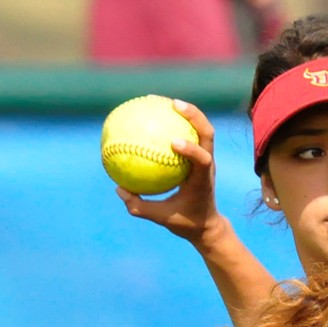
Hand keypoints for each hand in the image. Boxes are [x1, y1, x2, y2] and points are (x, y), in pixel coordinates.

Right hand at [116, 100, 224, 249]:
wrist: (207, 225)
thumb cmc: (186, 222)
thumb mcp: (162, 219)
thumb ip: (140, 207)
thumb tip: (119, 189)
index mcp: (202, 181)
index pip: (203, 161)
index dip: (192, 150)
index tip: (174, 142)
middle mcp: (208, 166)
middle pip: (208, 134)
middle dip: (194, 116)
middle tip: (174, 104)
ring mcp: (207, 159)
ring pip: (203, 129)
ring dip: (189, 113)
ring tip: (166, 101)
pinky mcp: (202, 157)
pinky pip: (191, 135)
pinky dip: (178, 124)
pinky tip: (159, 116)